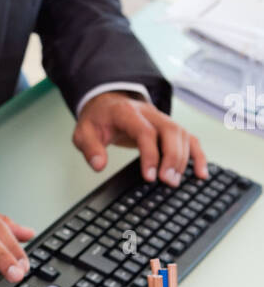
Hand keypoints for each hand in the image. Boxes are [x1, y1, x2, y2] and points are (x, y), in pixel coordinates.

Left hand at [73, 93, 208, 186]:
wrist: (106, 104)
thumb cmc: (98, 120)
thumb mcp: (83, 132)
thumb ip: (89, 148)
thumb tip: (99, 165)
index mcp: (127, 113)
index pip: (145, 131)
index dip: (150, 153)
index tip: (149, 176)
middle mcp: (149, 113)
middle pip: (170, 131)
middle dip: (172, 157)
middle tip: (167, 181)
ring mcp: (162, 119)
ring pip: (182, 134)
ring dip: (183, 159)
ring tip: (176, 182)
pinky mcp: (169, 128)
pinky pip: (189, 139)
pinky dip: (198, 156)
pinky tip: (201, 173)